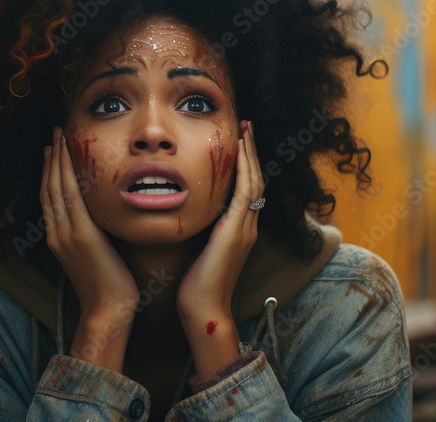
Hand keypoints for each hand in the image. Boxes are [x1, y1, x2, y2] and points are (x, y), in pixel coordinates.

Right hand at [40, 126, 138, 370]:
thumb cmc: (110, 286)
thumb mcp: (98, 254)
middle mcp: (57, 233)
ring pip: (56, 187)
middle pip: (48, 187)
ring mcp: (66, 234)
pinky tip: (68, 158)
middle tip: (52, 135)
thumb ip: (96, 233)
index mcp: (59, 238)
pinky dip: (66, 174)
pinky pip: (70, 197)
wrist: (108, 311)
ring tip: (57, 138)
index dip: (49, 172)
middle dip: (50, 159)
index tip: (51, 151)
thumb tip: (105, 216)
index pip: (50, 197)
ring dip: (56, 160)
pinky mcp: (81, 235)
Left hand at [176, 120, 263, 376]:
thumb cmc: (194, 285)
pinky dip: (245, 169)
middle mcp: (247, 225)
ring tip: (245, 130)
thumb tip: (180, 209)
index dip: (244, 163)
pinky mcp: (237, 231)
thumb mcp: (197, 249)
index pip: (246, 188)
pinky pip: (246, 192)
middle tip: (246, 126)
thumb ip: (197, 229)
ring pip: (253, 181)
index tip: (237, 140)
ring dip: (250, 154)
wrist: (202, 309)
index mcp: (238, 229)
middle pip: (254, 179)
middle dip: (251, 152)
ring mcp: (245, 228)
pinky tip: (240, 150)